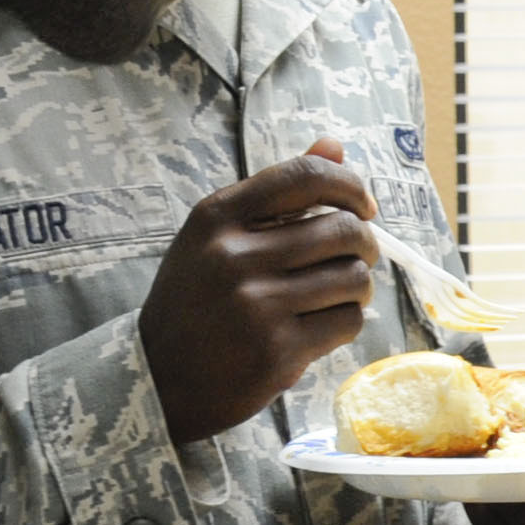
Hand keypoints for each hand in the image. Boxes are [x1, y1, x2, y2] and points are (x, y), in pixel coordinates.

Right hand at [138, 138, 380, 443]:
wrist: (159, 379)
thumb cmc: (195, 301)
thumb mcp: (215, 237)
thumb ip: (275, 193)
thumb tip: (336, 145)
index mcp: (217, 217)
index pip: (306, 176)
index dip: (351, 187)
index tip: (364, 207)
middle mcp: (235, 256)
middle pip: (343, 229)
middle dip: (365, 243)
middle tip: (357, 257)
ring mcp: (257, 305)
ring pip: (353, 277)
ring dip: (359, 285)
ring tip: (341, 292)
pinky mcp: (278, 351)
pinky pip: (348, 321)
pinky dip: (348, 320)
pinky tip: (326, 322)